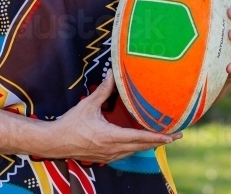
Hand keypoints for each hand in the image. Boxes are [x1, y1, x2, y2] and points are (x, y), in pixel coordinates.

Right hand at [44, 73, 180, 162]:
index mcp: (110, 136)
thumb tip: (113, 73)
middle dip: (159, 141)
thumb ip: (104, 90)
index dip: (157, 137)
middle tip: (176, 136)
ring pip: (134, 151)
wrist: (54, 142)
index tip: (172, 136)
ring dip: (148, 146)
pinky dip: (136, 148)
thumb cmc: (70, 124)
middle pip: (141, 147)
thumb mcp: (88, 105)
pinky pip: (125, 154)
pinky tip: (140, 144)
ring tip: (162, 139)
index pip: (139, 137)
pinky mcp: (104, 157)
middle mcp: (112, 149)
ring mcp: (108, 155)